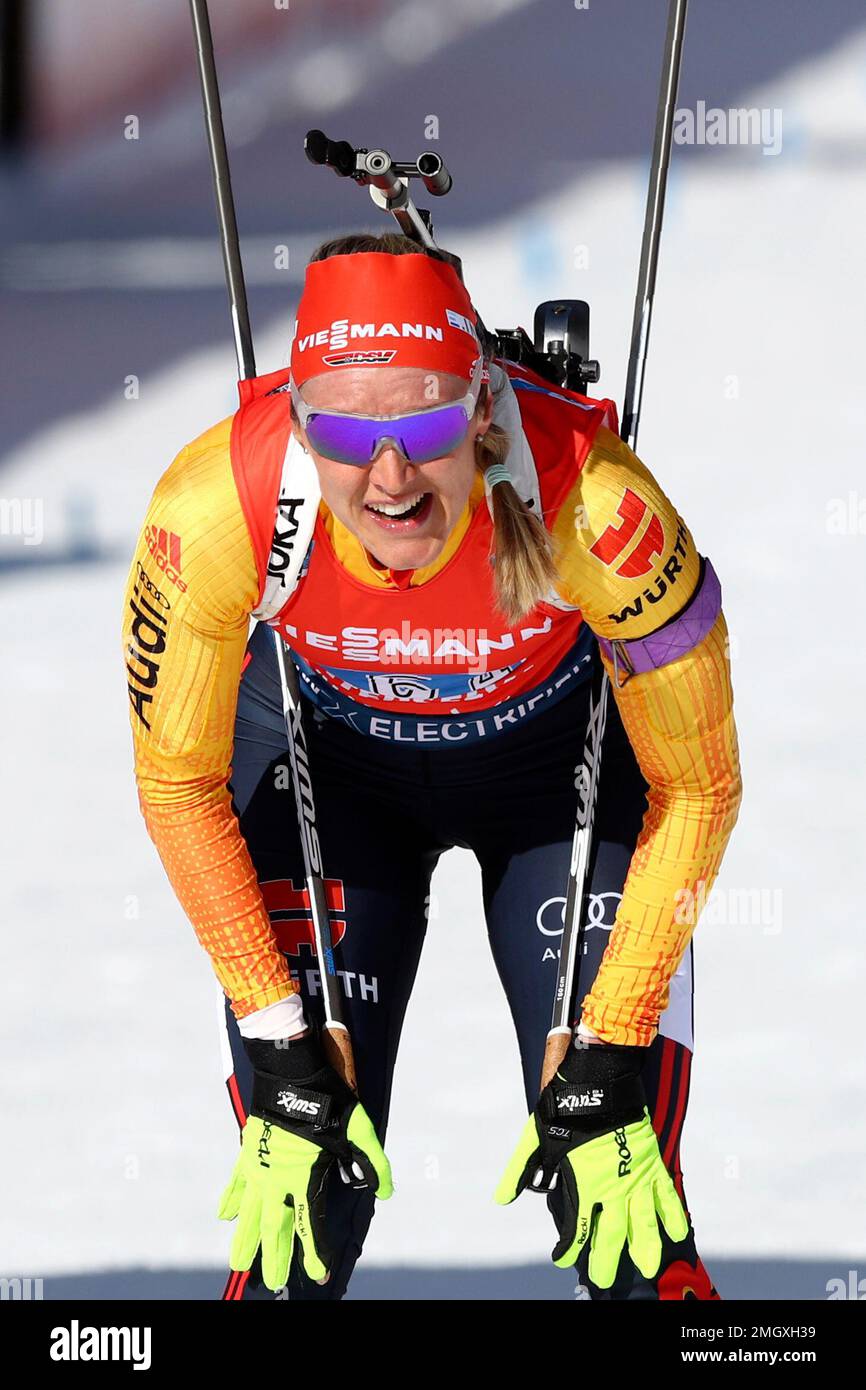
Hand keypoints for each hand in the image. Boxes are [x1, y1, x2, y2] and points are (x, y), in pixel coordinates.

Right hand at [218, 1032, 392, 1290]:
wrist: (292, 1073)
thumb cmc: (329, 1100)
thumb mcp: (359, 1130)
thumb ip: (373, 1162)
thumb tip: (386, 1192)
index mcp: (304, 1178)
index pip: (309, 1226)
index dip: (315, 1254)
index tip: (319, 1274)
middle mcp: (277, 1180)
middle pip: (274, 1228)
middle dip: (275, 1258)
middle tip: (275, 1282)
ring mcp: (258, 1167)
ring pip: (250, 1213)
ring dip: (245, 1240)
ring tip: (239, 1264)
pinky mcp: (247, 1152)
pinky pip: (235, 1182)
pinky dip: (230, 1200)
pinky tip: (224, 1217)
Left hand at [494, 1037, 687, 1287]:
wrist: (600, 1081)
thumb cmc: (565, 1108)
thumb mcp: (535, 1139)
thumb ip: (519, 1170)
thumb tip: (501, 1199)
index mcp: (584, 1184)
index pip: (577, 1229)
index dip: (569, 1248)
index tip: (562, 1258)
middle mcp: (612, 1188)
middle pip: (613, 1235)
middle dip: (608, 1259)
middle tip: (604, 1277)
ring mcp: (636, 1178)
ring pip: (645, 1223)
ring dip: (646, 1247)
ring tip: (647, 1266)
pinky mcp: (653, 1164)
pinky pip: (667, 1196)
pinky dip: (673, 1213)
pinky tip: (677, 1231)